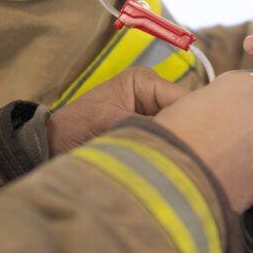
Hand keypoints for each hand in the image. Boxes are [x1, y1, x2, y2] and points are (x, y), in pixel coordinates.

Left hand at [46, 68, 187, 155]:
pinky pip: (169, 147)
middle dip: (188, 137)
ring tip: (181, 168)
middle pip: (188, 117)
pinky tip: (174, 171)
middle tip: (191, 160)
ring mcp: (154, 119)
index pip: (184, 99)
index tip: (201, 145)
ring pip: (181, 134)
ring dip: (179, 150)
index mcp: (145, 82)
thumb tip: (176, 138)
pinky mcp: (150, 139)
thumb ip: (144, 126)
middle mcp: (154, 97)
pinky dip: (171, 159)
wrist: (51, 147)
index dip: (195, 121)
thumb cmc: (73, 127)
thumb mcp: (108, 121)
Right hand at [154, 72, 252, 212]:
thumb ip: (209, 103)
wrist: (173, 182)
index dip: (233, 101)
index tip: (220, 112)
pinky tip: (226, 182)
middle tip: (232, 138)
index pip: (247, 87)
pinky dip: (249, 179)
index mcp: (241, 87)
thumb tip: (211, 113)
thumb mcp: (182, 105)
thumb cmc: (170, 140)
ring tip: (225, 165)